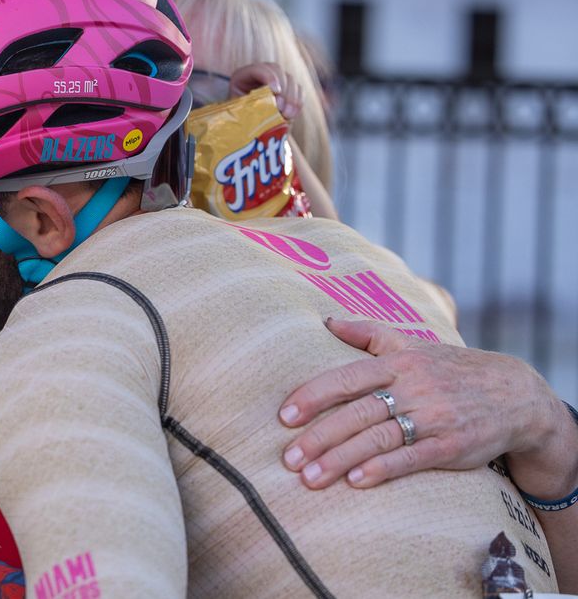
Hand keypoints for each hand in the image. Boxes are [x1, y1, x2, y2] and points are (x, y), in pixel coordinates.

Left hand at [229, 62, 302, 119]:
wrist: (245, 125)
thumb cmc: (237, 119)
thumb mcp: (237, 112)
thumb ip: (247, 108)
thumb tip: (263, 111)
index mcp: (243, 75)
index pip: (259, 69)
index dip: (270, 77)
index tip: (276, 91)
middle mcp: (261, 73)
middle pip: (278, 71)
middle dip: (282, 90)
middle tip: (281, 108)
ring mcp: (276, 79)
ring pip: (290, 80)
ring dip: (292, 98)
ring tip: (287, 115)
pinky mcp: (287, 89)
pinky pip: (298, 91)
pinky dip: (298, 103)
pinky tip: (292, 115)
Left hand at [277, 318, 567, 490]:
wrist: (517, 396)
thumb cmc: (452, 370)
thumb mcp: (413, 345)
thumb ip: (369, 334)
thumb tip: (326, 320)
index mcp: (399, 363)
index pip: (347, 378)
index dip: (313, 395)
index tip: (284, 416)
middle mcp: (414, 388)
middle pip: (357, 412)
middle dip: (319, 436)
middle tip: (288, 458)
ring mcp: (433, 418)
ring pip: (378, 438)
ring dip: (340, 459)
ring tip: (309, 478)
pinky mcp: (452, 447)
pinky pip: (412, 458)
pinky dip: (383, 469)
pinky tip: (356, 481)